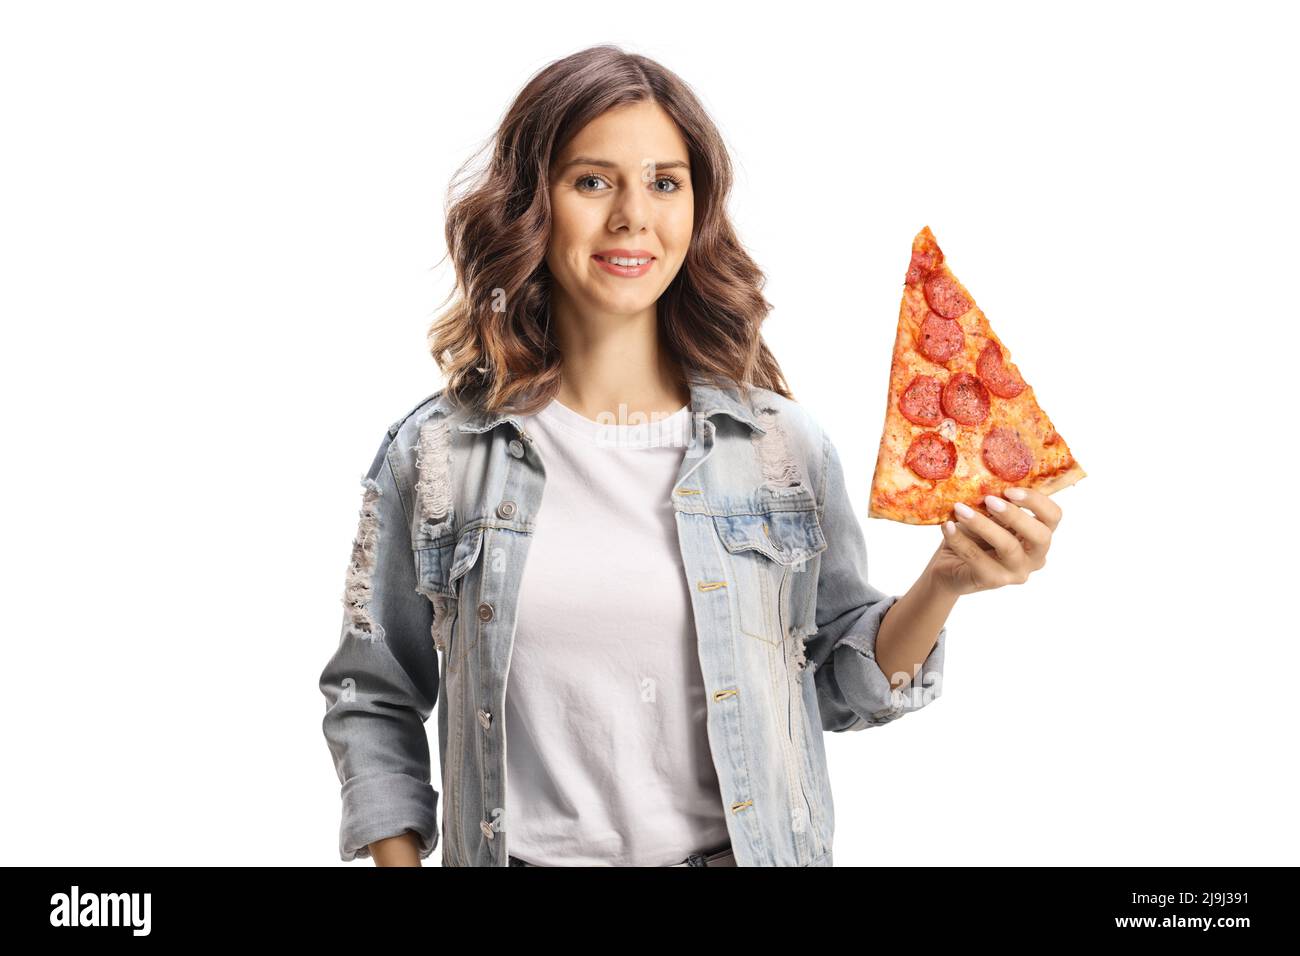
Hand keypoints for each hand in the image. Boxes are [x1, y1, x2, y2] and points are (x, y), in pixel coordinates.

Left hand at [928, 487, 1061, 596]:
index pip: (1053, 516)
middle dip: (1015, 515)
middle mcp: (1035, 556)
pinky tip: (948, 526)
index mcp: (1038, 534)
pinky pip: (977, 559)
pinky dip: (960, 541)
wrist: (949, 566)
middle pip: (1040, 535)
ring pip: (1008, 547)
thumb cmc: (973, 535)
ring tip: (960, 510)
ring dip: (983, 524)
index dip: (1037, 501)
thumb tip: (988, 480)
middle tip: (989, 500)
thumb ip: (996, 503)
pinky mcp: (994, 581)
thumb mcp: (988, 516)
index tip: (1010, 490)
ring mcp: (1017, 571)